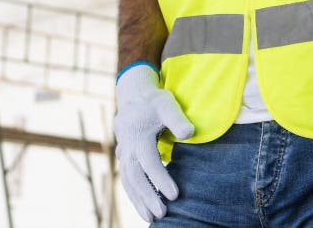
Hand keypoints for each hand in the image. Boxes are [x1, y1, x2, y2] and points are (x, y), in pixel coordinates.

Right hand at [114, 63, 194, 221]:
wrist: (134, 97)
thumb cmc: (154, 102)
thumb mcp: (167, 104)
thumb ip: (177, 119)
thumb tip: (189, 133)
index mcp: (138, 135)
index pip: (149, 161)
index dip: (161, 178)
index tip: (175, 195)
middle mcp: (127, 147)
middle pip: (135, 176)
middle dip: (148, 196)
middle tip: (162, 213)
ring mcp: (123, 154)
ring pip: (128, 181)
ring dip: (138, 200)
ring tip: (151, 218)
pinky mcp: (123, 159)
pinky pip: (126, 180)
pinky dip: (133, 196)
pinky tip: (143, 208)